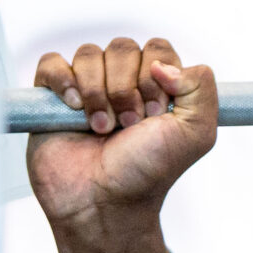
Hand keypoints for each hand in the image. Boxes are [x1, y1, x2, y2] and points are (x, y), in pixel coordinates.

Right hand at [25, 37, 218, 233]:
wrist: (104, 204)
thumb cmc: (147, 172)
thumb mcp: (195, 133)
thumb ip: (201, 88)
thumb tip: (163, 63)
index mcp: (158, 85)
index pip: (157, 49)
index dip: (155, 77)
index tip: (154, 115)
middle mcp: (122, 82)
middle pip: (123, 48)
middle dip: (127, 88)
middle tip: (128, 125)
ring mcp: (87, 87)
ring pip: (89, 54)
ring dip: (98, 93)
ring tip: (101, 129)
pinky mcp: (51, 97)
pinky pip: (52, 63)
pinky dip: (64, 81)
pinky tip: (74, 108)